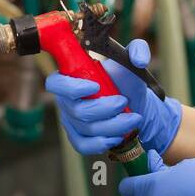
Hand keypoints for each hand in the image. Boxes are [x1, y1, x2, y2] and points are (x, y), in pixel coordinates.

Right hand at [44, 38, 182, 155]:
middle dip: (105, 109)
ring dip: (114, 125)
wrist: (133, 103)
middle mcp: (67, 100)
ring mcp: (71, 120)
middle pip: (77, 110)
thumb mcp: (131, 61)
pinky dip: (100, 143)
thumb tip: (139, 59)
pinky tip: (116, 137)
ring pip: (87, 129)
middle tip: (124, 102)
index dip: (72, 88)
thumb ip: (138, 50)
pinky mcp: (79, 137)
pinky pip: (83, 145)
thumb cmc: (125, 80)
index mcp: (71, 77)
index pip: (56, 83)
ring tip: (133, 118)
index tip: (96, 86)